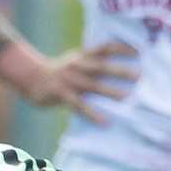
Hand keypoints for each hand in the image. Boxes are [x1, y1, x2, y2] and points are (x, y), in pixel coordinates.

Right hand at [0, 39, 136, 121]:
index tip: (139, 51)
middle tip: (140, 76)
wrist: (30, 76)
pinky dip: (92, 114)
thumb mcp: (76, 61)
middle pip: (101, 67)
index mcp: (82, 56)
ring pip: (92, 85)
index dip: (121, 48)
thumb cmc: (59, 71)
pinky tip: (105, 122)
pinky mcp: (61, 94)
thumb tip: (119, 68)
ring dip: (110, 91)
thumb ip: (94, 62)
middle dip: (120, 70)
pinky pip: (79, 105)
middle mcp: (77, 65)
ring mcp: (68, 80)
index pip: (104, 48)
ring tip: (127, 97)